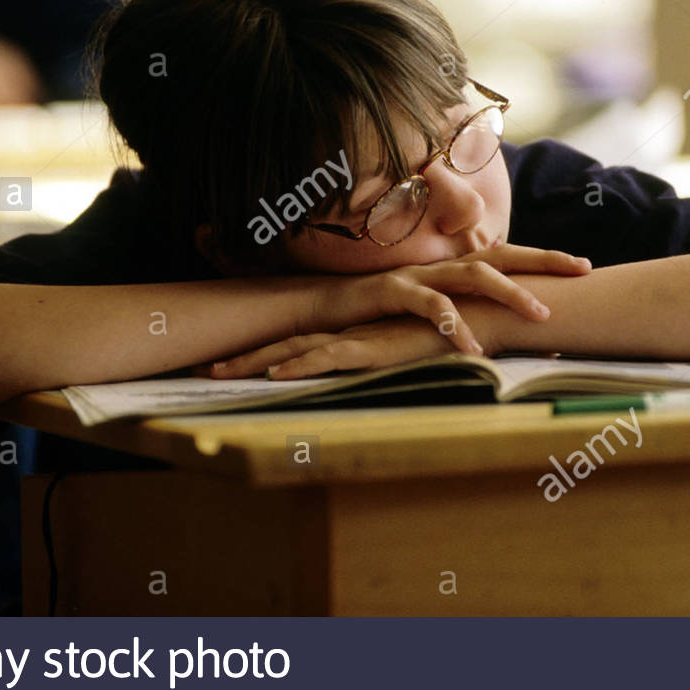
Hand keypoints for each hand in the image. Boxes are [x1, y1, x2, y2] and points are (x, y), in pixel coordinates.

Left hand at [203, 308, 495, 380]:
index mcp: (356, 330)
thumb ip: (399, 349)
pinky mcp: (375, 346)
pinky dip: (300, 365)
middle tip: (205, 370)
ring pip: (295, 349)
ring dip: (255, 362)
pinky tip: (274, 377)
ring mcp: (358, 337)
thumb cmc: (454, 329)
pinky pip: (330, 357)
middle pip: (286, 341)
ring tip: (216, 374)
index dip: (267, 350)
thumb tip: (386, 362)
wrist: (484, 312)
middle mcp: (349, 331)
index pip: (302, 338)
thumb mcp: (416, 344)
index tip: (233, 362)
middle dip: (244, 357)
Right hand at [303, 245, 591, 354]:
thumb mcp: (432, 311)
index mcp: (454, 269)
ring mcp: (419, 275)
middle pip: (501, 255)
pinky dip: (454, 326)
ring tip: (541, 316)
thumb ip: (466, 311)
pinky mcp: (394, 292)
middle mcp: (442, 266)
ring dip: (511, 294)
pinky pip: (430, 307)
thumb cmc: (383, 314)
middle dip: (544, 261)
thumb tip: (508, 330)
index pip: (508, 255)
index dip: (545, 257)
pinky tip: (474, 348)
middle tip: (583, 270)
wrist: (327, 307)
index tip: (585, 266)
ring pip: (473, 275)